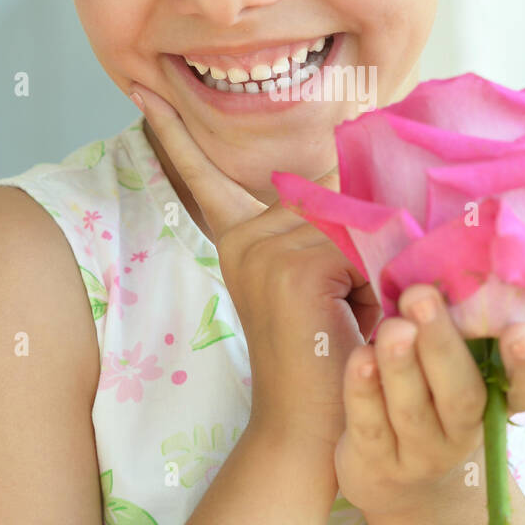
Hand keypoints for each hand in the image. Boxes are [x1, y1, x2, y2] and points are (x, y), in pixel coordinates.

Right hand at [128, 83, 382, 456]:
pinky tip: (362, 318)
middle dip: (360, 238)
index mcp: (239, 239)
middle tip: (354, 303)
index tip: (144, 90)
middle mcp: (245, 237)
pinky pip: (365, 241)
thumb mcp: (329, 279)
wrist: (315, 433)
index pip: (204, 174)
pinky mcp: (297, 267)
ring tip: (361, 317)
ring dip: (376, 263)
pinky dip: (381, 278)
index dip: (173, 133)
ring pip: (353, 217)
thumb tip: (367, 181)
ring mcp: (267, 249)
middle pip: (328, 191)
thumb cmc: (330, 357)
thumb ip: (331, 227)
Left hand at [334, 284, 524, 521]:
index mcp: (494, 397)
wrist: (395, 475)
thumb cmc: (428, 395)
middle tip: (421, 297)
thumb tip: (443, 247)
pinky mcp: (377, 462)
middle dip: (442, 345)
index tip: (519, 331)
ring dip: (401, 366)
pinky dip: (363, 392)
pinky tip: (358, 358)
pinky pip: (371, 427)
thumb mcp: (453, 362)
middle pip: (462, 394)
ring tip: (390, 327)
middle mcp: (464, 429)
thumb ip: (456, 319)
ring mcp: (421, 452)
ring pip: (413, 412)